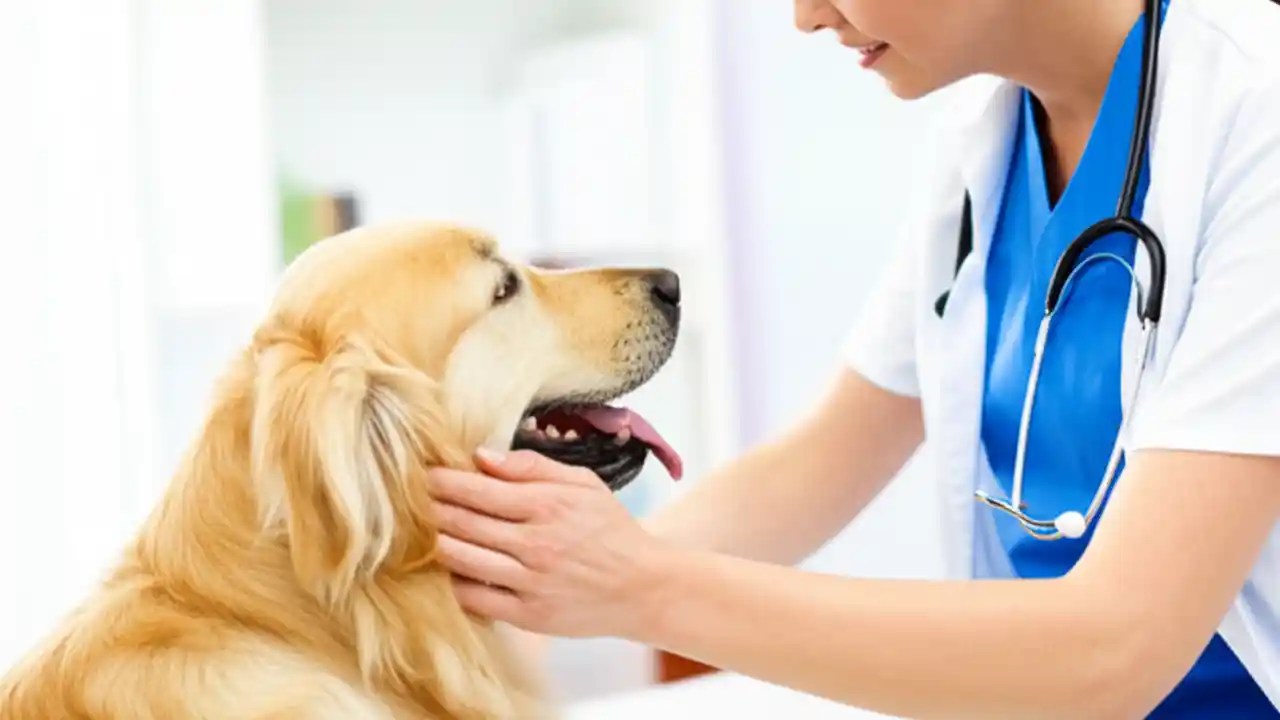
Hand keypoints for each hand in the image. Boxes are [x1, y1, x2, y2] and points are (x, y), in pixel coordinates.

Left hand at [423, 448, 670, 638]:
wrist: (643, 587)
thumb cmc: (610, 530)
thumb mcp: (583, 484)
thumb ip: (532, 467)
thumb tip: (482, 456)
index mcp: (548, 505)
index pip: (479, 490)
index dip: (444, 481)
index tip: (423, 474)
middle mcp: (536, 543)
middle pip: (463, 523)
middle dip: (431, 509)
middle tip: (409, 500)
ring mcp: (530, 582)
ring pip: (462, 559)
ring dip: (436, 542)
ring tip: (422, 530)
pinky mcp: (528, 615)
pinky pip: (475, 598)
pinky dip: (454, 582)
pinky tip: (447, 569)